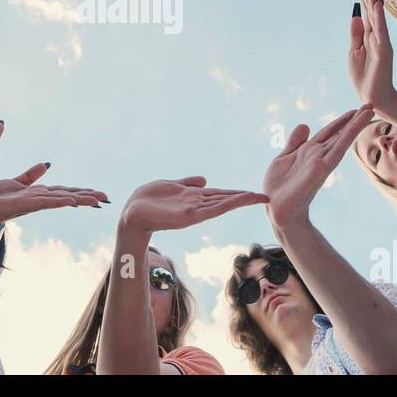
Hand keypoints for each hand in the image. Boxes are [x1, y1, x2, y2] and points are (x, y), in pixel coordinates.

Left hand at [0, 162, 107, 227]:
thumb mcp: (14, 183)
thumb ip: (31, 175)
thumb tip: (47, 164)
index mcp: (38, 194)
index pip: (64, 191)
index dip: (82, 191)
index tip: (98, 194)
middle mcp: (39, 199)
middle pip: (68, 196)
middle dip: (87, 196)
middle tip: (107, 198)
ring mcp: (33, 203)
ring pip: (61, 199)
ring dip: (79, 199)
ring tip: (97, 200)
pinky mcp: (24, 205)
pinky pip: (45, 202)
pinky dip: (59, 201)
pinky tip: (72, 201)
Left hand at [119, 176, 266, 236]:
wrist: (132, 213)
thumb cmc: (148, 201)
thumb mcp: (170, 185)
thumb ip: (187, 183)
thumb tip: (204, 179)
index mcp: (194, 198)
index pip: (220, 195)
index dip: (237, 194)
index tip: (254, 193)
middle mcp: (197, 205)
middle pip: (225, 200)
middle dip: (244, 199)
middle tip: (264, 197)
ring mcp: (193, 211)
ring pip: (221, 204)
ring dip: (239, 201)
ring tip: (257, 197)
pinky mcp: (187, 216)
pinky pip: (209, 209)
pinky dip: (224, 205)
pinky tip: (236, 201)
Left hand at [262, 107, 374, 227]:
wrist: (277, 209)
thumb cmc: (279, 187)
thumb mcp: (283, 158)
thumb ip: (294, 142)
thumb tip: (305, 125)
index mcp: (309, 151)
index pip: (329, 132)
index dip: (341, 121)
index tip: (355, 110)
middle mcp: (318, 155)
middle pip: (339, 133)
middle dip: (354, 119)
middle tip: (370, 105)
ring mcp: (321, 162)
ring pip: (341, 139)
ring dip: (355, 125)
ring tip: (369, 111)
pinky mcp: (320, 170)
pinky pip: (336, 151)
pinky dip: (346, 138)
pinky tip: (355, 127)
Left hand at [349, 0, 396, 108]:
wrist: (373, 96)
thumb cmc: (364, 76)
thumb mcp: (354, 51)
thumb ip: (355, 34)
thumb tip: (355, 16)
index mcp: (369, 36)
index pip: (365, 13)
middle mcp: (377, 36)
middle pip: (371, 11)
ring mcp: (381, 42)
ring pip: (376, 17)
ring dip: (372, 0)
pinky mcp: (384, 50)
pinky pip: (381, 30)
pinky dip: (378, 17)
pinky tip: (376, 4)